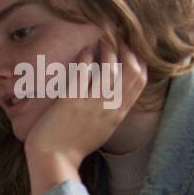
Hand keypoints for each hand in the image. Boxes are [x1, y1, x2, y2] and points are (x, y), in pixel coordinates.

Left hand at [23, 35, 147, 173]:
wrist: (54, 159)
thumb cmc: (72, 146)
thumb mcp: (101, 129)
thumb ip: (109, 111)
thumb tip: (111, 92)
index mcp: (118, 113)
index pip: (140, 81)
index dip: (139, 60)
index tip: (131, 47)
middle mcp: (109, 107)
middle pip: (130, 70)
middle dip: (127, 48)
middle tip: (118, 35)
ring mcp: (92, 104)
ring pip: (110, 67)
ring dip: (108, 47)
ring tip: (102, 37)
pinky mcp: (72, 101)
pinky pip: (84, 72)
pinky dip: (86, 57)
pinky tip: (84, 50)